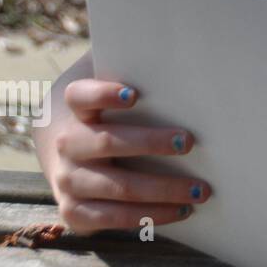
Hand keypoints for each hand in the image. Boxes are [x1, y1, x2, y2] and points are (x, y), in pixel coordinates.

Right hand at [41, 78, 210, 233]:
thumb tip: (183, 48)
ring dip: (162, 189)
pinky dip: (149, 217)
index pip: (82, 96)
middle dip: (151, 143)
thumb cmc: (108, 111)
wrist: (66, 151)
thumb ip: (135, 66)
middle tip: (188, 141)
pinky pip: (112, 219)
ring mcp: (69, 179)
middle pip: (107, 142)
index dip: (104, 94)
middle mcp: (68, 143)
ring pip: (117, 186)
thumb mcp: (111, 84)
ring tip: (200, 189)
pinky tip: (181, 211)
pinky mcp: (73, 211)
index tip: (134, 93)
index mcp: (75, 108)